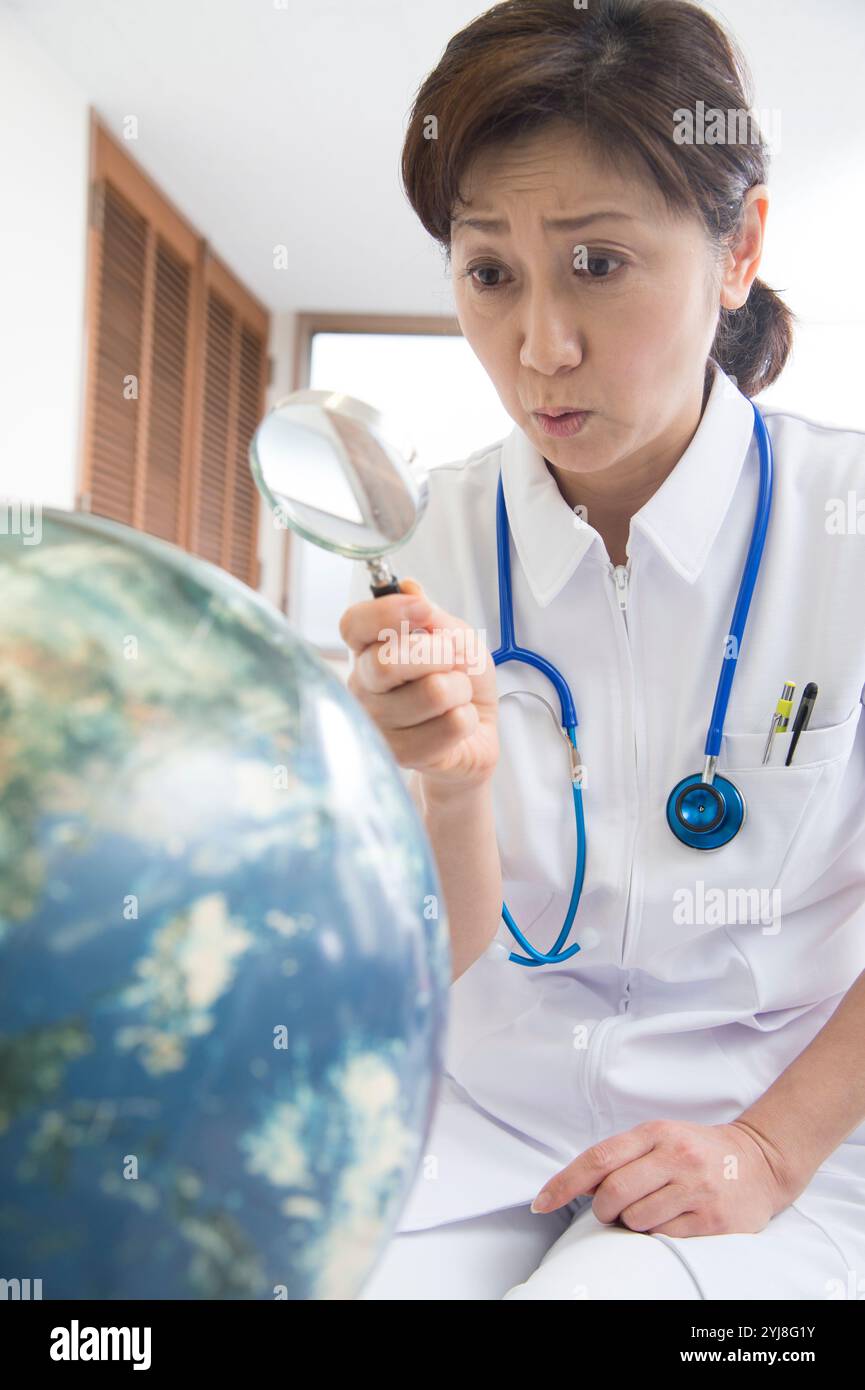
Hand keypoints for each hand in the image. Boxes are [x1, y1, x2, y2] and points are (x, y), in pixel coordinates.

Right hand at [340, 577, 499, 789]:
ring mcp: (378, 723)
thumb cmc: (459, 680)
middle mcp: (363, 685)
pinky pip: (450, 725)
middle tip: (453, 659)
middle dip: (439, 655)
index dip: (387, 613)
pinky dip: (468, 718)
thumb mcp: (456, 637)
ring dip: (460, 689)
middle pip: (388, 662)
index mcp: (369, 649)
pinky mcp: (401, 754)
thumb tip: (409, 587)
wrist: (475, 733)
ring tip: (456, 696)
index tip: (423, 610)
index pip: (354, 625)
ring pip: (432, 693)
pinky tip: (457, 723)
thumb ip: (433, 617)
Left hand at [531, 1119, 798, 1236]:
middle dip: (604, 1210)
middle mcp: (676, 1156)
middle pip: (612, 1194)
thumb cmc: (698, 1151)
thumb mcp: (660, 1138)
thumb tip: (576, 1187)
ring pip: (636, 1220)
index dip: (564, 1183)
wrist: (760, 1161)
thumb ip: (621, 1157)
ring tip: (654, 1210)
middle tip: (614, 1211)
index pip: (598, 1158)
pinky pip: (665, 1237)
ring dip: (634, 1224)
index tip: (542, 1202)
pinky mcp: (714, 1220)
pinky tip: (675, 1219)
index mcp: (656, 1132)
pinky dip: (660, 1235)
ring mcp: (696, 1188)